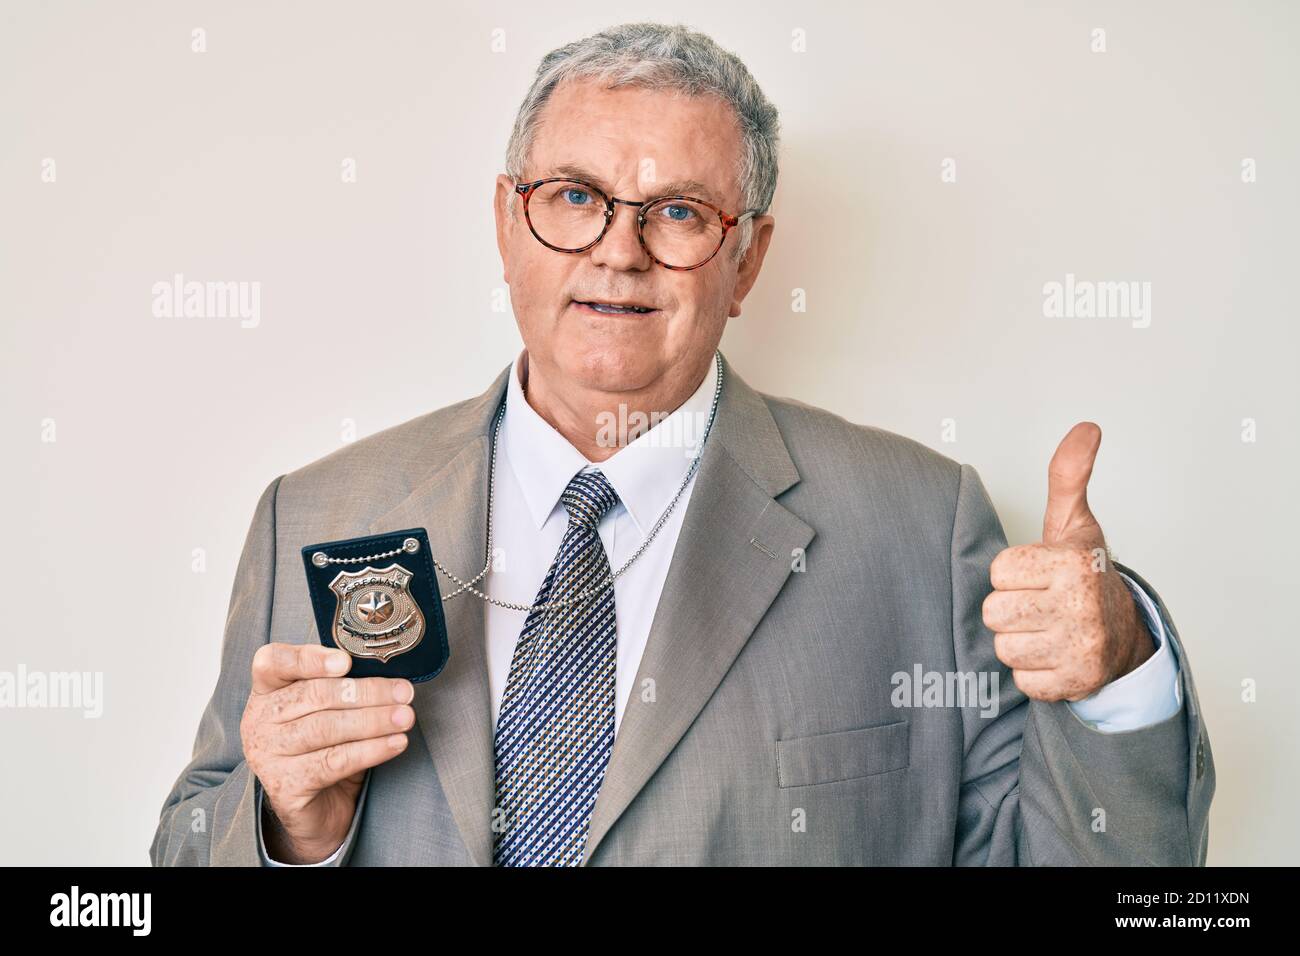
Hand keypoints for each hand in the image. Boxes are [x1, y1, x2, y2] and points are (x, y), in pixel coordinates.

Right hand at [240, 643, 413, 863]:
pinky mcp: (284, 786)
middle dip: (366, 692)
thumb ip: (343, 686)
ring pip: (325, 728)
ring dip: (373, 720)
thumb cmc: (324, 747)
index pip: (272, 662)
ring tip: (405, 717)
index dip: (309, 658)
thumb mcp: (329, 711)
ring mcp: (267, 754)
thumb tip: (389, 674)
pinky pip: (333, 762)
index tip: (346, 662)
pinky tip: (396, 743)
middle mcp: (259, 720)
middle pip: (313, 694)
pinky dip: (370, 750)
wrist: (317, 808)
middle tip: (403, 693)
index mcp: (267, 691)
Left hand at [981, 423, 1153, 702]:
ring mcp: (1081, 648)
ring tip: (1047, 629)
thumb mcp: (1074, 524)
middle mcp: (1081, 606)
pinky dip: (1033, 673)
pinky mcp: (1077, 683)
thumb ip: (1068, 476)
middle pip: (995, 613)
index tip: (1038, 575)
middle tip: (1040, 604)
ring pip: (1004, 649)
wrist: (1124, 635)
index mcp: (1073, 564)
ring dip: (1020, 642)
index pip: (999, 572)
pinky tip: (1054, 655)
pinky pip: (1022, 681)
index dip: (1012, 574)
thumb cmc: (1085, 575)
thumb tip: (1086, 427)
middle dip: (1011, 610)